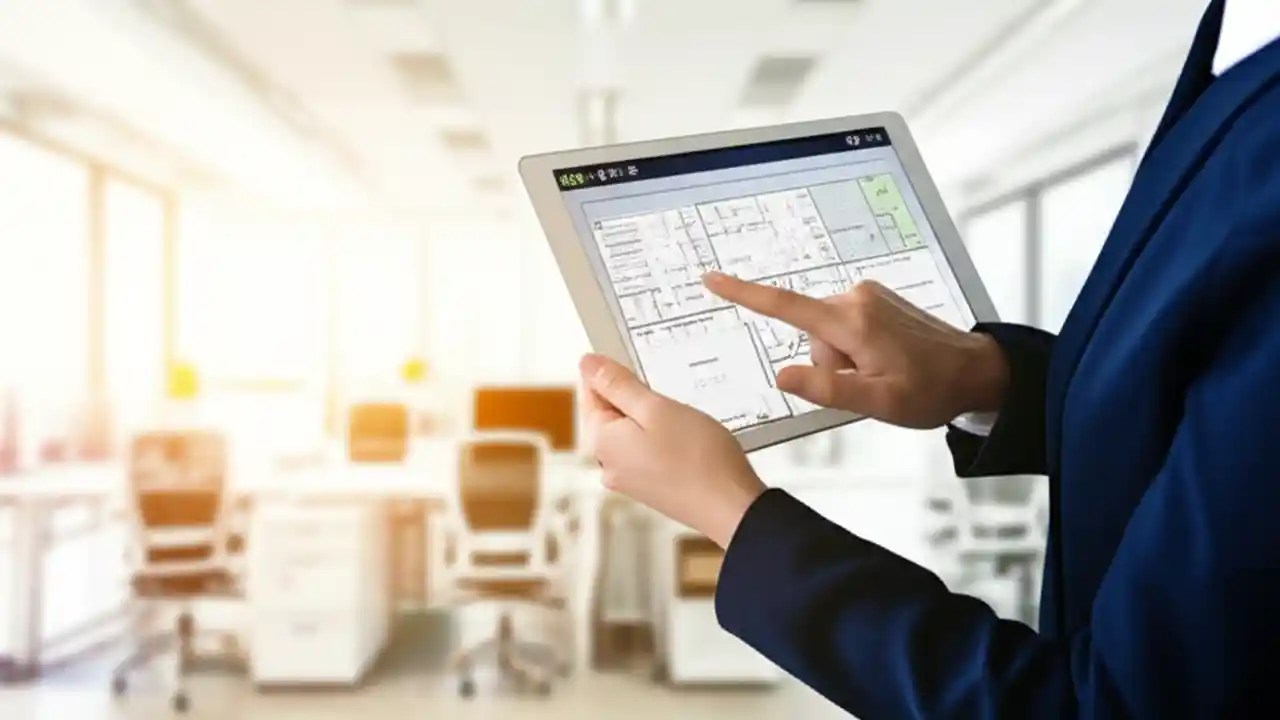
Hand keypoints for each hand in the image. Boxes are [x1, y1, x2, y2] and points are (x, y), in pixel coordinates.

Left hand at [579, 353, 765, 547]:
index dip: (612, 374)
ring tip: (680, 419)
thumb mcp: (656, 408)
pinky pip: (644, 452)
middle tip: (667, 397)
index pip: (590, 394)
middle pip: (609, 415)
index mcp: (601, 441)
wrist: (731, 507)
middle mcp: (608, 464)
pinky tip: (683, 439)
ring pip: (629, 433)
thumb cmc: (697, 457)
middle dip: (634, 399)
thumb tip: (587, 364)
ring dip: (650, 419)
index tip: (637, 369)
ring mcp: (628, 480)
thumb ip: (617, 385)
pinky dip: (659, 439)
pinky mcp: (649, 488)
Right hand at [703, 272, 1009, 428]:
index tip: (712, 279)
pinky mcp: (875, 298)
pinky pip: (844, 326)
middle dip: (828, 366)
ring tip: (884, 373)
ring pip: (827, 335)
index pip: (784, 307)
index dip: (744, 294)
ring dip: (844, 360)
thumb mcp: (877, 402)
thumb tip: (783, 377)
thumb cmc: (930, 390)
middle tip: (870, 384)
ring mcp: (867, 295)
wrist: (976, 371)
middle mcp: (856, 298)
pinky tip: (887, 360)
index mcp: (851, 322)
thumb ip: (827, 390)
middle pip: (810, 336)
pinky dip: (855, 348)